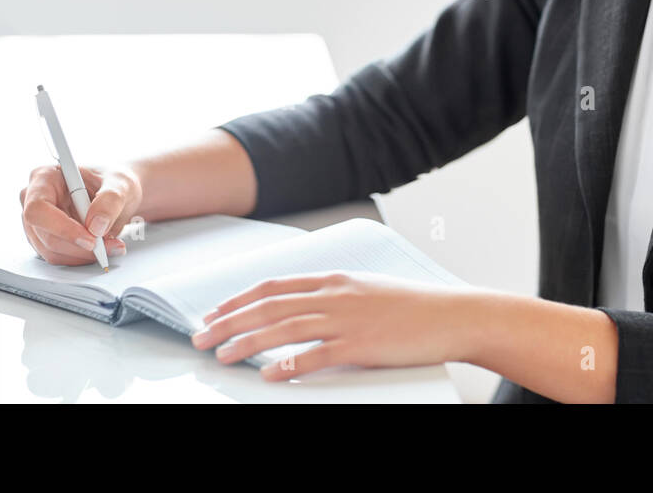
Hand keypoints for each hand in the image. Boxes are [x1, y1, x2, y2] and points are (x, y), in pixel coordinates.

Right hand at [20, 163, 140, 264]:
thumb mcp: (119, 183)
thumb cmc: (113, 181)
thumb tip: (96, 226)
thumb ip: (110, 201)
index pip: (38, 209)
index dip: (61, 227)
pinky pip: (60, 257)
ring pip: (52, 251)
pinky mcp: (47, 239)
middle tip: (109, 246)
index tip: (90, 239)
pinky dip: (83, 257)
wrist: (118, 194)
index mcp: (45, 178)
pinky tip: (102, 248)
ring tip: (111, 245)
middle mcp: (35, 200)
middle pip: (45, 235)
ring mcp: (39, 222)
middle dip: (79, 246)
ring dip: (83, 255)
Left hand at [189, 271, 473, 379]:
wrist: (451, 316)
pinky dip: (287, 364)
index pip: (273, 286)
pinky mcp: (360, 345)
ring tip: (221, 355)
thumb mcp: (367, 289)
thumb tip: (301, 307)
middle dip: (229, 321)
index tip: (215, 312)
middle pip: (268, 306)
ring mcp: (347, 319)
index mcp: (334, 279)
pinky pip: (315, 356)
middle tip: (201, 336)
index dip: (239, 299)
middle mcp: (334, 295)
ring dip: (246, 342)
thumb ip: (334, 295)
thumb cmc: (412, 307)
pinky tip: (268, 374)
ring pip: (283, 328)